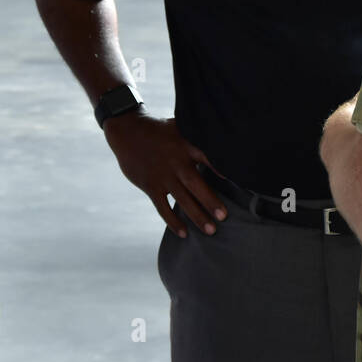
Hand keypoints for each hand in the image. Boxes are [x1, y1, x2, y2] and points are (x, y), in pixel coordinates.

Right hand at [103, 113, 227, 237]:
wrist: (127, 131)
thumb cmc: (160, 130)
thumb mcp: (180, 127)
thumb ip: (199, 137)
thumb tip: (226, 143)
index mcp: (186, 145)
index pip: (206, 157)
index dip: (220, 168)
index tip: (234, 180)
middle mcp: (175, 161)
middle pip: (195, 183)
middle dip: (209, 201)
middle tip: (224, 216)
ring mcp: (162, 175)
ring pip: (181, 199)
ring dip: (196, 215)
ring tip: (211, 231)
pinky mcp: (150, 185)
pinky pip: (163, 207)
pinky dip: (173, 221)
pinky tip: (184, 233)